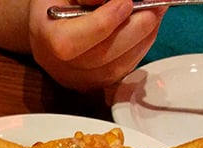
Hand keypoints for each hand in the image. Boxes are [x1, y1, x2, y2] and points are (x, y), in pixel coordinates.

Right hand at [28, 0, 165, 90]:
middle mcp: (61, 67)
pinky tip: (147, 27)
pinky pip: (122, 71)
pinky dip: (141, 48)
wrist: (49, 25)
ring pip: (116, 68)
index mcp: (46, 38)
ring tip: (157, 11)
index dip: (102, 23)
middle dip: (135, 29)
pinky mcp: (95, 85)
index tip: (126, 2)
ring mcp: (79, 80)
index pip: (70, 43)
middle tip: (156, 5)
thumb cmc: (58, 1)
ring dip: (144, 39)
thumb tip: (118, 1)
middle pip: (101, 58)